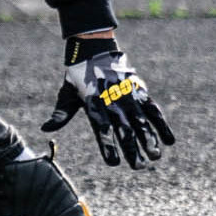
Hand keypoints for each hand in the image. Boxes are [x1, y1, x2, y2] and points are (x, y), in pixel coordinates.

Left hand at [40, 36, 175, 167]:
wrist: (93, 48)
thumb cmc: (78, 76)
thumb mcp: (66, 94)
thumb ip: (61, 114)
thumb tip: (45, 129)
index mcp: (94, 104)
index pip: (100, 129)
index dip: (107, 145)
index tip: (113, 162)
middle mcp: (112, 102)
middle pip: (124, 128)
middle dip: (131, 148)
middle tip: (138, 167)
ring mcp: (128, 96)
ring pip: (141, 120)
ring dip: (150, 138)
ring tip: (155, 156)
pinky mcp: (139, 91)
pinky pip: (153, 109)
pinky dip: (162, 124)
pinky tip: (169, 141)